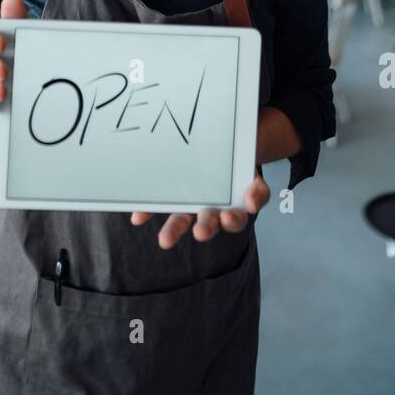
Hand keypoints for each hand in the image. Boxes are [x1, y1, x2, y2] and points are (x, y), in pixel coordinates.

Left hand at [130, 167, 271, 249]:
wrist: (224, 154)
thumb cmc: (240, 172)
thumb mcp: (254, 180)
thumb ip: (257, 192)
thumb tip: (252, 203)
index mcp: (232, 207)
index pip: (234, 219)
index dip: (231, 221)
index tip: (227, 219)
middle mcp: (210, 210)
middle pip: (207, 222)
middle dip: (205, 228)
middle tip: (200, 233)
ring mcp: (190, 204)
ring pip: (182, 218)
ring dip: (174, 228)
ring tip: (165, 240)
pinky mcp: (172, 196)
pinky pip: (157, 205)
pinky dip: (147, 211)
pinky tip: (137, 217)